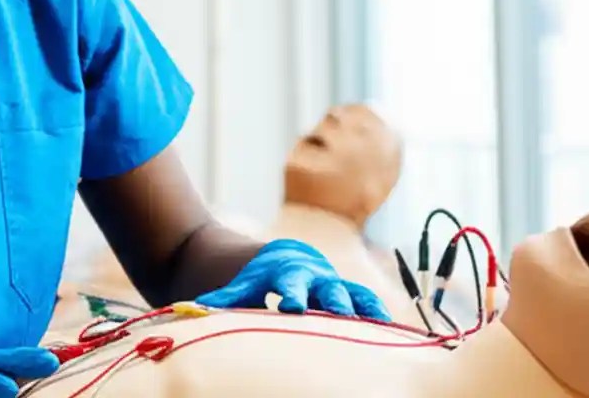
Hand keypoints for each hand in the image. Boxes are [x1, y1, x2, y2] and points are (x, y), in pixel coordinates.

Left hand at [195, 239, 390, 320]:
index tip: (292, 307)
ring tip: (377, 325)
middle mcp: (315, 277)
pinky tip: (393, 331)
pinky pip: (367, 301)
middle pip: (326, 289)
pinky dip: (379, 313)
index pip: (289, 285)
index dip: (292, 294)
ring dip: (364, 308)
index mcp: (287, 274)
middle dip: (334, 301)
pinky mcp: (349, 293)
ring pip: (353, 293)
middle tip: (340, 315)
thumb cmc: (260, 277)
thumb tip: (195, 307)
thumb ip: (223, 298)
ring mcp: (334, 283)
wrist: (287, 257)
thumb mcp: (241, 285)